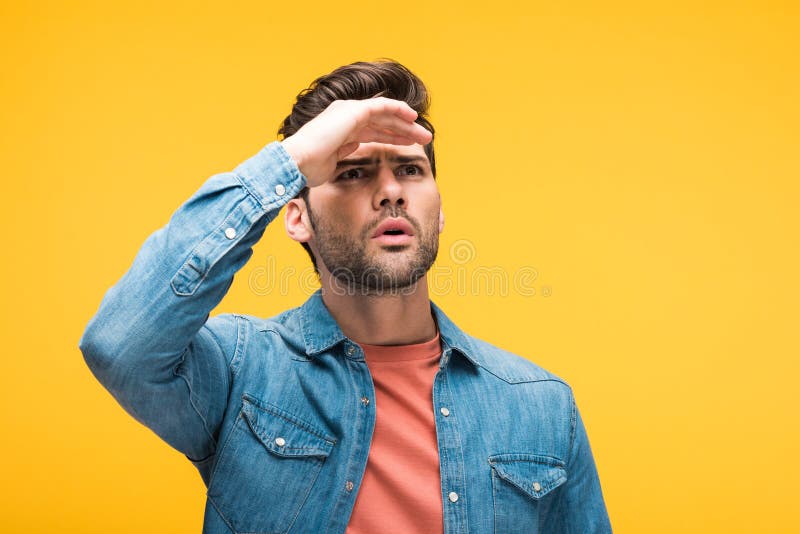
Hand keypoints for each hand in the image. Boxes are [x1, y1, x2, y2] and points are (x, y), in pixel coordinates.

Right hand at [280, 97, 432, 187]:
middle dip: (404, 130)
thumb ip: (345, 152)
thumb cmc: (309, 168)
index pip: (373, 131)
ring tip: (424, 133)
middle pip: (382, 122)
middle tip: (424, 138)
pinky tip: (412, 117)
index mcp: (341, 130)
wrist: (297, 162)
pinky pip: (382, 106)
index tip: (409, 145)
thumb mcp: (333, 162)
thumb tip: (356, 149)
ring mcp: (348, 111)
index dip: (392, 137)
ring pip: (386, 114)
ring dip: (407, 123)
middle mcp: (345, 117)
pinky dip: (398, 109)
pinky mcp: (353, 110)